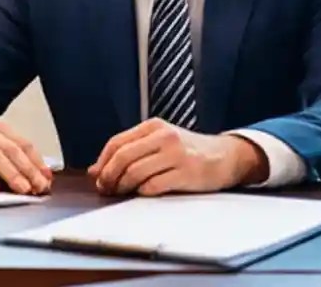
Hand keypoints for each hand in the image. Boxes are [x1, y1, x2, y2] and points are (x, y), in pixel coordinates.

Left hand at [88, 118, 267, 195]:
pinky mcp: (186, 172)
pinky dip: (143, 192)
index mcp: (154, 126)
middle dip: (109, 177)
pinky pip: (154, 186)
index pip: (116, 143)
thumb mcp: (159, 143)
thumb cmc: (188, 151)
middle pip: (123, 157)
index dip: (102, 162)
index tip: (98, 177)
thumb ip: (130, 152)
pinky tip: (144, 192)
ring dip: (124, 187)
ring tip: (123, 193)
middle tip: (106, 189)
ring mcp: (177, 154)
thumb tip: (95, 170)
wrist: (225, 156)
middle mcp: (164, 137)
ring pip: (135, 172)